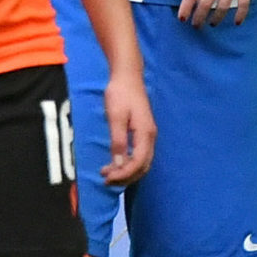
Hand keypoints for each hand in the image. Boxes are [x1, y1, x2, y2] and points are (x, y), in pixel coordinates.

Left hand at [101, 69, 155, 185]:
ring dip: (126, 171)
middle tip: (106, 180)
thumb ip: (118, 141)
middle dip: (125, 177)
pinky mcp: (143, 133)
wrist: (128, 76)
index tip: (107, 178)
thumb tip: (119, 165)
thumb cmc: (120, 94)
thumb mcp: (116, 117)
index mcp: (145, 134)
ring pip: (141, 162)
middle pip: (142, 166)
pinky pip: (139, 155)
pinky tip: (115, 164)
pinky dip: (128, 163)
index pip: (138, 162)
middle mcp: (150, 137)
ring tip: (107, 174)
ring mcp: (148, 135)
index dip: (124, 174)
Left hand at [175, 0, 256, 25]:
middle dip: (199, 17)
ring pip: (222, 6)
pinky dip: (240, 15)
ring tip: (213, 24)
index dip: (186, 7)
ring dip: (216, 19)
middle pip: (205, 2)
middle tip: (196, 25)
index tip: (182, 18)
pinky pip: (243, 3)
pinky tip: (236, 22)